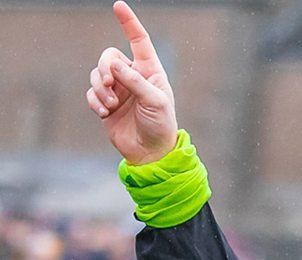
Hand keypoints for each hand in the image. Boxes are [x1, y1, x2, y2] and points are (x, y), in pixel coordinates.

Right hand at [85, 1, 177, 164]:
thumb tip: (114, 65)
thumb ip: (135, 81)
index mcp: (151, 71)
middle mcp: (133, 77)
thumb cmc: (160, 125)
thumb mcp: (154, 101)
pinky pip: (91, 93)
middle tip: (110, 85)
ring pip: (97, 74)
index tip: (118, 6)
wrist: (150, 152)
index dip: (129, 23)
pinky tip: (103, 113)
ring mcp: (118, 90)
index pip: (139, 41)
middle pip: (108, 57)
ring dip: (99, 88)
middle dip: (105, 69)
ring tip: (109, 105)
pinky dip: (94, 101)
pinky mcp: (106, 103)